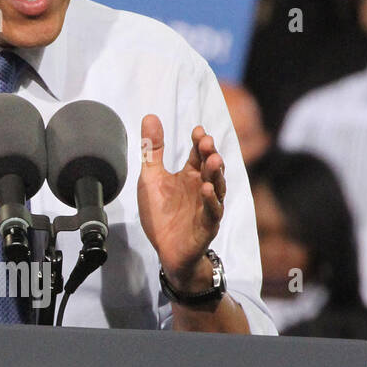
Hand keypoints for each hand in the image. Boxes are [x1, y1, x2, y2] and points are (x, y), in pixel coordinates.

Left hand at [137, 116, 225, 291]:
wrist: (166, 250)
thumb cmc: (161, 214)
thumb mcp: (151, 178)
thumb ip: (153, 150)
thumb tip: (150, 116)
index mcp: (190, 175)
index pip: (198, 154)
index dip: (199, 142)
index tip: (198, 131)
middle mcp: (202, 187)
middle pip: (210, 167)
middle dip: (210, 154)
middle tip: (207, 142)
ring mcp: (208, 206)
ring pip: (217, 187)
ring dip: (215, 174)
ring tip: (212, 160)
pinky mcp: (208, 225)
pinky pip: (213, 212)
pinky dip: (211, 201)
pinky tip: (206, 190)